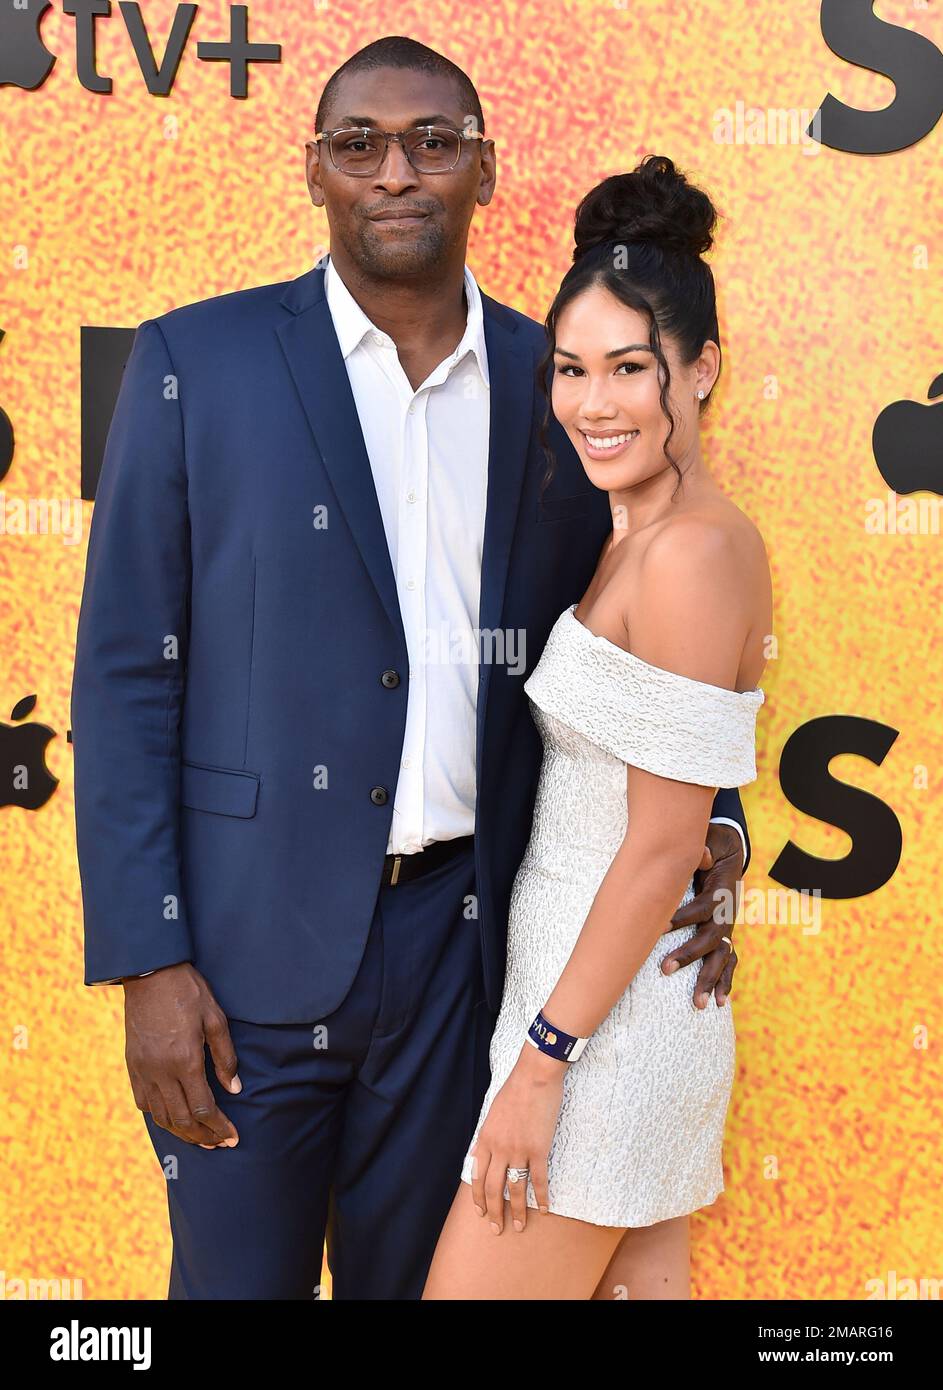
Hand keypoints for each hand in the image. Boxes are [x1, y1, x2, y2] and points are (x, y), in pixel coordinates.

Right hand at [123, 962, 240, 1148]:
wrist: (150, 973)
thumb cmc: (188, 992)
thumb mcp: (215, 1019)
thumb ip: (225, 1057)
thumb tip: (235, 1088)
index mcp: (185, 1060)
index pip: (203, 1108)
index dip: (219, 1127)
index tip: (232, 1137)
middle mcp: (161, 1071)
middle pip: (181, 1120)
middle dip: (202, 1136)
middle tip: (219, 1143)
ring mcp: (143, 1070)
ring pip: (160, 1116)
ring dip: (181, 1133)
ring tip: (199, 1138)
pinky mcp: (132, 1065)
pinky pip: (143, 1101)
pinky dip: (158, 1116)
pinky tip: (172, 1118)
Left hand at [468, 1043, 565, 1232]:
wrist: (534, 1077)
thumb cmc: (514, 1091)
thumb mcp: (491, 1114)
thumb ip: (486, 1137)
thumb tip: (478, 1154)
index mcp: (485, 1139)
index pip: (477, 1176)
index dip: (478, 1198)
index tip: (481, 1213)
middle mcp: (499, 1148)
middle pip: (493, 1188)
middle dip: (493, 1212)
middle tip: (496, 1229)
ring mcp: (519, 1150)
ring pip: (515, 1189)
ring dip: (516, 1211)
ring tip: (518, 1226)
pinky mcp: (538, 1149)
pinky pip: (540, 1179)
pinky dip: (542, 1197)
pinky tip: (545, 1209)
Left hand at [660, 822, 741, 1008]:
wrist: (730, 850)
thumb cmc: (711, 846)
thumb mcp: (708, 840)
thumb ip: (703, 848)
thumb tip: (701, 853)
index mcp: (721, 892)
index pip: (702, 908)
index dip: (682, 917)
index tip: (660, 927)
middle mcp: (727, 914)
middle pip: (711, 939)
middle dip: (688, 955)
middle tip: (664, 969)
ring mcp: (728, 928)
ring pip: (721, 958)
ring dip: (708, 980)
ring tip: (697, 1004)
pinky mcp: (726, 936)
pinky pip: (728, 962)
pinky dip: (724, 982)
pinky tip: (718, 1002)